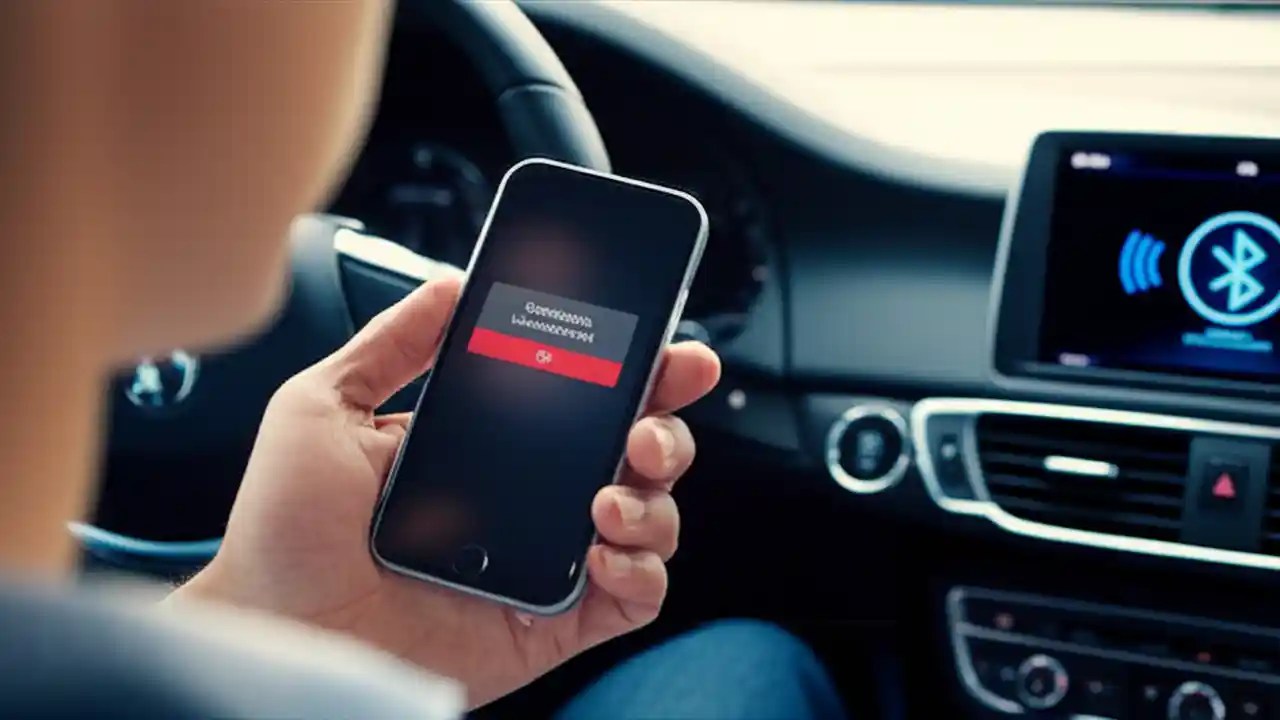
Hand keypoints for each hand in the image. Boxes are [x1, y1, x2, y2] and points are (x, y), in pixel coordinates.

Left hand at [173, 275, 720, 707]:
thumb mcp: (324, 407)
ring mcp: (547, 560)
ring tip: (609, 495)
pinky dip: (641, 572)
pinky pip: (635, 597)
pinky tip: (603, 553)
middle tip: (645, 424)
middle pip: (635, 452)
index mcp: (491, 444)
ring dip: (654, 500)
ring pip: (650, 519)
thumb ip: (391, 342)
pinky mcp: (554, 623)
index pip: (584, 397)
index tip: (665, 345)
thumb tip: (449, 283)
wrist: (273, 628)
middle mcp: (530, 499)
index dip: (636, 370)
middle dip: (665, 428)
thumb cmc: (284, 530)